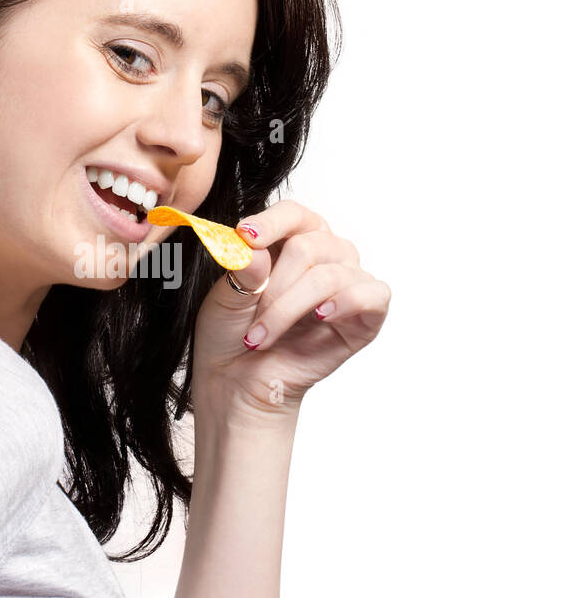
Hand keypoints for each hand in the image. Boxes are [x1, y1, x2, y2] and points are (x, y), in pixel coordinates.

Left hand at [190, 199, 390, 421]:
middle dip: (275, 286)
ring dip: (290, 308)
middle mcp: (325, 256)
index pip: (293, 215)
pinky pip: (372, 294)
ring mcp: (347, 285)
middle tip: (252, 319)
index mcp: (291, 241)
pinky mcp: (366, 317)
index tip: (246, 237)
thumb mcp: (225, 298)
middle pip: (309, 245)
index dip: (271, 223)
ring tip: (262, 336)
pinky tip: (320, 316)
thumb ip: (242, 272)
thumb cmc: (232, 335)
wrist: (238, 382)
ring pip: (330, 275)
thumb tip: (253, 248)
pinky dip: (346, 302)